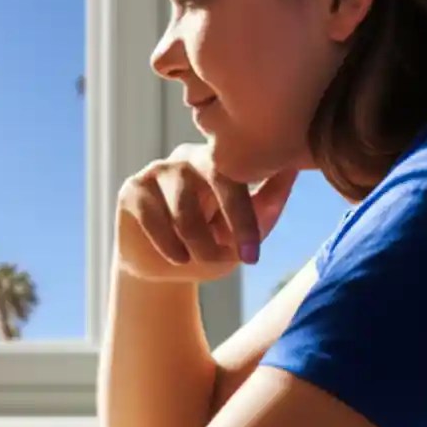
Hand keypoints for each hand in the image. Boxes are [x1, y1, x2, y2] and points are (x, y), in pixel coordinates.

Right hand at [115, 143, 298, 282]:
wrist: (161, 270)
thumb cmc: (208, 246)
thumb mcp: (242, 234)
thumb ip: (266, 206)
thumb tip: (292, 169)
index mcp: (223, 160)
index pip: (244, 173)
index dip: (249, 217)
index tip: (253, 257)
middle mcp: (192, 157)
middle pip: (218, 175)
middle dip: (233, 221)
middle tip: (242, 260)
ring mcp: (160, 169)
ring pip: (184, 208)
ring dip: (197, 243)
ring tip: (201, 261)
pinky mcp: (133, 188)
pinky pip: (153, 217)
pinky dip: (168, 244)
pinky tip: (177, 258)